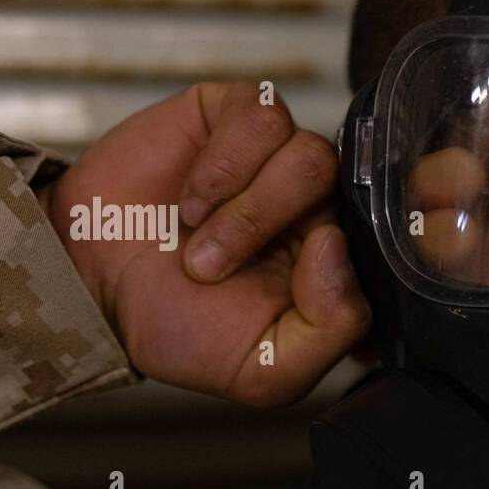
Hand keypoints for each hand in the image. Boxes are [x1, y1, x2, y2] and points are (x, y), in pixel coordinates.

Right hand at [38, 82, 369, 405]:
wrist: (90, 283)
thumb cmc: (177, 326)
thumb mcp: (262, 371)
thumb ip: (329, 330)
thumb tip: (338, 248)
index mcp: (340, 270)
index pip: (398, 247)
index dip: (384, 254)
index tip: (337, 277)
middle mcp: (322, 212)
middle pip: (349, 194)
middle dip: (271, 231)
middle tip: (209, 268)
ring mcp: (283, 163)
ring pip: (311, 156)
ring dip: (244, 207)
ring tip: (194, 238)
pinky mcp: (239, 119)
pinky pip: (263, 117)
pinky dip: (222, 165)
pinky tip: (190, 200)